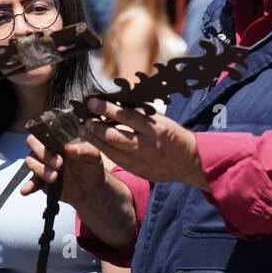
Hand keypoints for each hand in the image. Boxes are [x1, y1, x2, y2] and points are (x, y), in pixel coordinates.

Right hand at [22, 134, 107, 207]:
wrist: (91, 189)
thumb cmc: (91, 167)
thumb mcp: (93, 156)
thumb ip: (83, 149)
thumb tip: (69, 147)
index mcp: (58, 142)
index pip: (43, 133)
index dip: (46, 139)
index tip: (58, 150)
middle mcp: (48, 152)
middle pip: (33, 145)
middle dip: (44, 155)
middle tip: (59, 164)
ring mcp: (43, 166)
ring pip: (31, 162)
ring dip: (40, 170)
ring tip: (55, 178)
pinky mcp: (41, 181)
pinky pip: (31, 182)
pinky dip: (27, 186)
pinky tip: (26, 190)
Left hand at [78, 100, 207, 188]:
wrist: (188, 161)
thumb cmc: (172, 136)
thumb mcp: (161, 121)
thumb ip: (139, 116)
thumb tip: (115, 105)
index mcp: (153, 128)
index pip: (125, 116)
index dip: (106, 108)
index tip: (92, 102)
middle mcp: (145, 145)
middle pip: (113, 135)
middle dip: (95, 127)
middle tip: (84, 119)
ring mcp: (139, 160)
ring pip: (109, 149)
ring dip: (93, 139)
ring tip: (83, 129)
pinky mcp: (134, 170)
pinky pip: (113, 158)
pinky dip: (102, 148)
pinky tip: (94, 141)